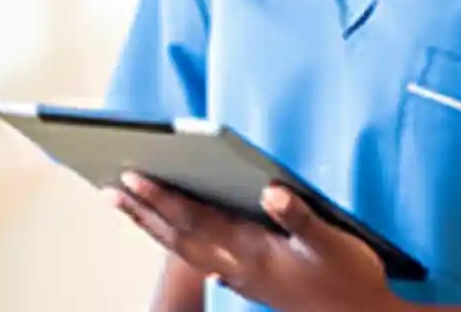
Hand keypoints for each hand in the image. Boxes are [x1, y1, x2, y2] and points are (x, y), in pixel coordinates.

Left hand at [103, 171, 402, 311]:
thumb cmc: (349, 279)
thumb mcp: (333, 243)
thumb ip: (300, 216)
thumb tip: (271, 190)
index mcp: (252, 250)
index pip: (195, 219)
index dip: (162, 197)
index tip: (133, 177)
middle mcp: (237, 264)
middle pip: (178, 235)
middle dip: (144, 211)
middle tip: (111, 188)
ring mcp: (240, 276)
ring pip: (184, 249)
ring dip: (153, 226)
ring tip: (127, 206)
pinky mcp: (248, 283)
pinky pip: (200, 259)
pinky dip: (178, 244)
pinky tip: (175, 239)